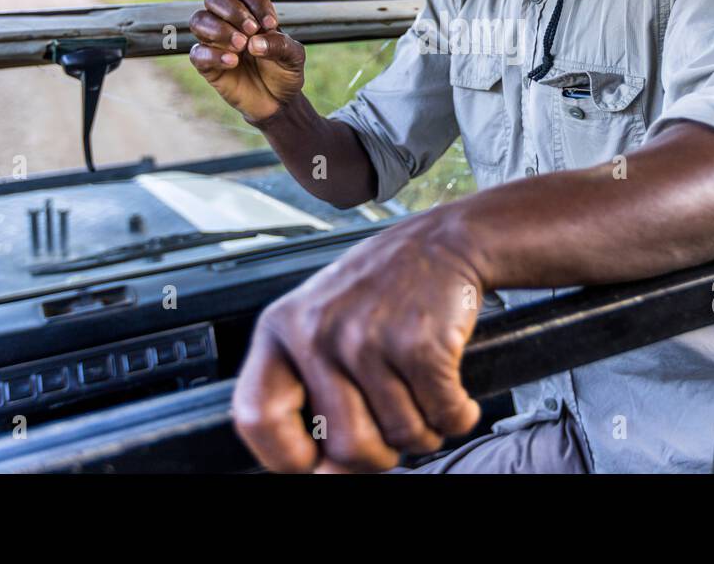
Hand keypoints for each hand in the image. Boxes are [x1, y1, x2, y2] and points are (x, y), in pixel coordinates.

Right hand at [189, 0, 305, 123]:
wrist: (278, 102)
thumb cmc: (284, 72)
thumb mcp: (293, 57)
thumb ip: (279, 45)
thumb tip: (254, 42)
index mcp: (252, 13)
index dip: (256, 2)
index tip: (270, 24)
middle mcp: (229, 22)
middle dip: (232, 10)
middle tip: (251, 30)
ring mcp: (215, 42)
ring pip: (199, 20)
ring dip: (219, 29)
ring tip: (241, 46)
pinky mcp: (206, 64)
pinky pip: (197, 53)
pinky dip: (213, 55)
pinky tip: (233, 62)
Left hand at [232, 208, 484, 472]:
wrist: (443, 241)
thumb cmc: (383, 287)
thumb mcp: (324, 321)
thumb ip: (310, 386)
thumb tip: (321, 471)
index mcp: (282, 329)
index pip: (256, 416)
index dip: (284, 455)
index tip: (313, 461)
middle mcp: (318, 333)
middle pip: (345, 446)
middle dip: (379, 456)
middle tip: (391, 431)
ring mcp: (368, 338)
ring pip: (401, 436)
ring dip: (424, 430)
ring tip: (424, 396)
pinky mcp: (420, 343)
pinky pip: (442, 415)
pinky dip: (456, 414)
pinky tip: (453, 392)